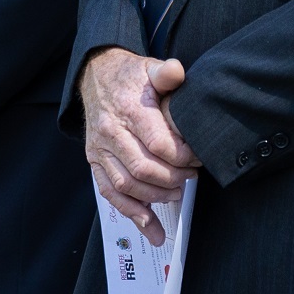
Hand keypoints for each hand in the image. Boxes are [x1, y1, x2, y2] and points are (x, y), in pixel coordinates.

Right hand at [79, 47, 200, 246]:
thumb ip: (166, 72)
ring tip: (177, 194)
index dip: (182, 157)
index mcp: (128, 109)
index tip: (198, 159)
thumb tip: (177, 72)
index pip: (158, 143)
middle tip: (191, 177)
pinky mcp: (95, 161)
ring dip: (155, 197)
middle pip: (144, 168)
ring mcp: (100, 149)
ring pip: (127, 184)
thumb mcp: (149, 66)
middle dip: (173, 178)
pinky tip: (150, 226)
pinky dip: (131, 213)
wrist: (96, 76)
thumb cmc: (130, 76)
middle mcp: (111, 131)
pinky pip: (110, 193)